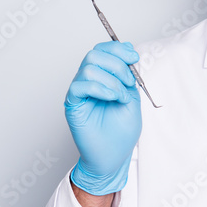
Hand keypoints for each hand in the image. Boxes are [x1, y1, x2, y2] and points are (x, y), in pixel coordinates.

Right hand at [65, 41, 142, 194]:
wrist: (113, 157)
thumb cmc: (121, 132)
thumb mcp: (132, 98)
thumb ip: (129, 77)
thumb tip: (128, 54)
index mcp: (102, 78)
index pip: (103, 51)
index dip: (118, 49)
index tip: (134, 57)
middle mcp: (88, 82)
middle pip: (94, 55)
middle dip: (116, 63)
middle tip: (129, 81)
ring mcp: (79, 93)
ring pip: (88, 68)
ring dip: (111, 80)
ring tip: (120, 97)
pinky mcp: (72, 105)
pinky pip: (79, 86)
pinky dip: (99, 88)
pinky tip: (111, 98)